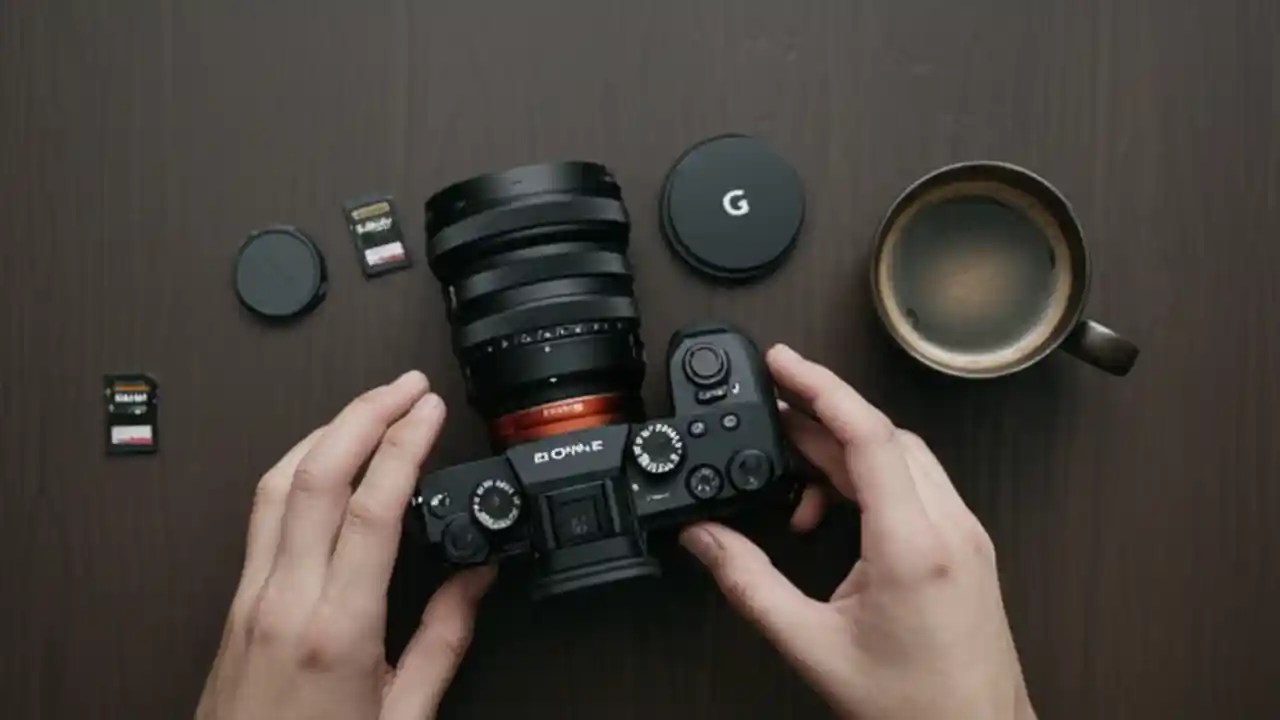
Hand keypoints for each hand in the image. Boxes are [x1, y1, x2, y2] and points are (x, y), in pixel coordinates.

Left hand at [197, 371, 496, 719]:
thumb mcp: (402, 716)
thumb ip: (444, 640)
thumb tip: (475, 580)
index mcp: (336, 629)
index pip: (372, 508)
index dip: (404, 444)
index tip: (430, 410)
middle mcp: (285, 600)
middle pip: (316, 474)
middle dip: (364, 412)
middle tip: (406, 385)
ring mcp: (252, 596)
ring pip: (277, 483)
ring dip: (326, 430)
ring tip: (370, 405)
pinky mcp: (236, 602)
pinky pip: (262, 511)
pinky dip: (297, 466)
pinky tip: (323, 458)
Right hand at [680, 346, 1034, 719]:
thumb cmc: (914, 707)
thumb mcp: (812, 646)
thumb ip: (749, 584)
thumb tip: (706, 539)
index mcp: (912, 545)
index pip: (868, 434)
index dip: (820, 387)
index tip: (782, 361)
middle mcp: (949, 528)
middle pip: (882, 436)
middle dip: (821, 416)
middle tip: (771, 414)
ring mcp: (965, 535)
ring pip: (902, 456)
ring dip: (845, 449)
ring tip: (793, 470)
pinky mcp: (966, 547)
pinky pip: (917, 484)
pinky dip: (869, 478)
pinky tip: (831, 509)